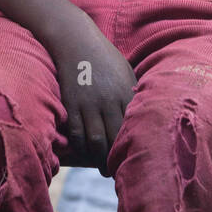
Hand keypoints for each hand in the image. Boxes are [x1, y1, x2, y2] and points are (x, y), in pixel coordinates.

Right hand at [51, 21, 137, 176]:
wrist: (74, 40)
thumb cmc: (104, 56)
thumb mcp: (125, 71)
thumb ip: (131, 92)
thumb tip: (141, 112)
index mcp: (124, 93)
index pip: (132, 126)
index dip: (134, 145)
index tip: (138, 158)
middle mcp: (107, 100)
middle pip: (115, 137)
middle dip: (118, 158)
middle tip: (120, 171)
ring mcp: (87, 103)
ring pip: (95, 140)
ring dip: (99, 159)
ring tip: (104, 169)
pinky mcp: (71, 103)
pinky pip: (76, 132)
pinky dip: (81, 148)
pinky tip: (85, 154)